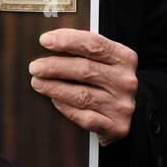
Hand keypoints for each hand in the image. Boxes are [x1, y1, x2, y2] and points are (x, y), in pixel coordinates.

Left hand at [29, 29, 137, 144]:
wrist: (132, 112)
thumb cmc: (109, 81)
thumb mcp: (105, 61)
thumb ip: (84, 50)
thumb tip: (50, 41)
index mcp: (125, 58)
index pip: (94, 44)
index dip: (67, 40)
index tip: (44, 40)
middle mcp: (126, 81)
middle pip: (85, 69)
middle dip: (55, 66)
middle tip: (35, 67)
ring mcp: (122, 105)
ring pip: (82, 95)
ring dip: (55, 88)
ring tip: (37, 83)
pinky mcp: (116, 126)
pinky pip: (85, 118)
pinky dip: (67, 109)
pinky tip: (55, 101)